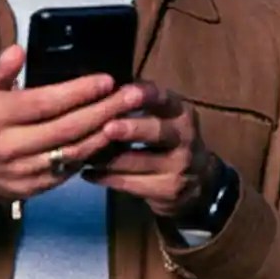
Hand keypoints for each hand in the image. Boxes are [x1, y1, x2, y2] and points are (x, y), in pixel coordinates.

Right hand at [0, 45, 151, 201]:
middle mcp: (10, 147)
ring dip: (105, 134)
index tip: (106, 79)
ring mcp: (22, 172)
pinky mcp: (31, 190)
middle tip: (132, 95)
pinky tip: (110, 138)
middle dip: (104, 110)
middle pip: (66, 129)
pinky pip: (68, 172)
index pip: (45, 103)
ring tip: (129, 115)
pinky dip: (91, 155)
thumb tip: (19, 50)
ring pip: (72, 153)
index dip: (79, 92)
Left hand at [81, 84, 222, 220]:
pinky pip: (131, 184)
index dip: (147, 95)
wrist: (196, 179)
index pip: (165, 100)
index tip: (126, 91)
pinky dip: (106, 178)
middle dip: (132, 129)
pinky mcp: (168, 190)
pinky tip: (87, 173)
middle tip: (107, 127)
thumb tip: (101, 88)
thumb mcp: (163, 115)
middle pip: (158, 132)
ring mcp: (179, 166)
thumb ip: (140, 103)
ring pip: (139, 161)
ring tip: (83, 153)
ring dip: (108, 158)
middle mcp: (184, 137)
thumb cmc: (167, 138)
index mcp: (180, 112)